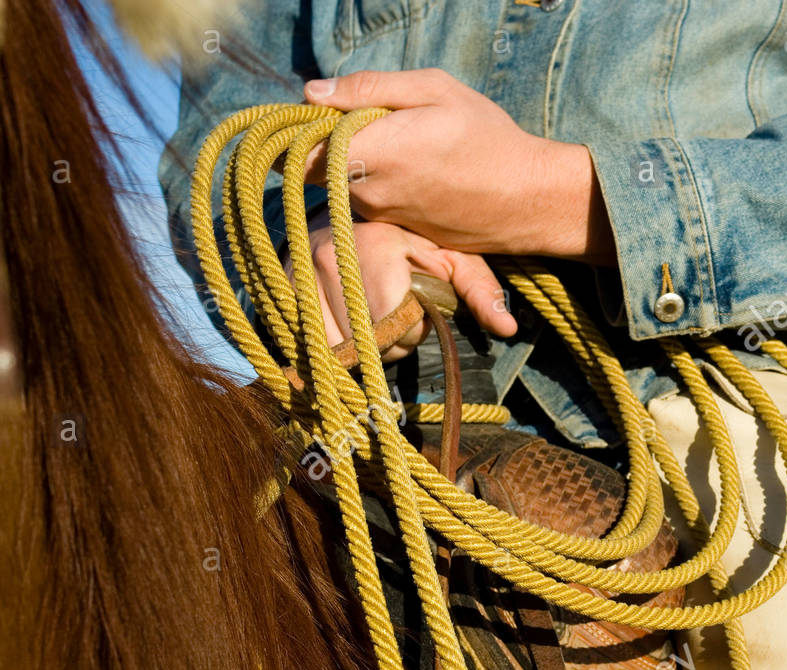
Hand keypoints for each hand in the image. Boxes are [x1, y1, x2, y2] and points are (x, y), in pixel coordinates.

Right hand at [285, 213, 515, 361]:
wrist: (346, 207)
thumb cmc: (407, 235)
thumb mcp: (448, 253)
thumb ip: (479, 287)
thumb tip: (508, 329)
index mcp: (378, 247)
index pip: (398, 327)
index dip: (412, 332)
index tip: (413, 312)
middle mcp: (333, 256)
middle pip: (366, 342)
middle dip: (384, 342)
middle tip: (388, 316)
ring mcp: (299, 270)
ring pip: (334, 346)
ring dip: (353, 346)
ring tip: (363, 317)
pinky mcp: (277, 282)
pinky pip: (304, 339)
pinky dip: (324, 342)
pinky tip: (337, 320)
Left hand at [302, 69, 613, 263]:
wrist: (527, 200)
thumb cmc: (485, 137)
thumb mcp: (434, 91)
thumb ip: (368, 89)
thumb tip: (312, 92)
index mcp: (373, 152)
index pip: (303, 146)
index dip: (299, 127)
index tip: (315, 110)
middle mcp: (367, 193)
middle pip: (318, 167)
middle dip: (326, 141)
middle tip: (358, 118)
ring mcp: (380, 217)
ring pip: (341, 184)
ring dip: (353, 162)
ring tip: (397, 142)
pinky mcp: (394, 230)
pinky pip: (366, 202)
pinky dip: (374, 183)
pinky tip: (410, 168)